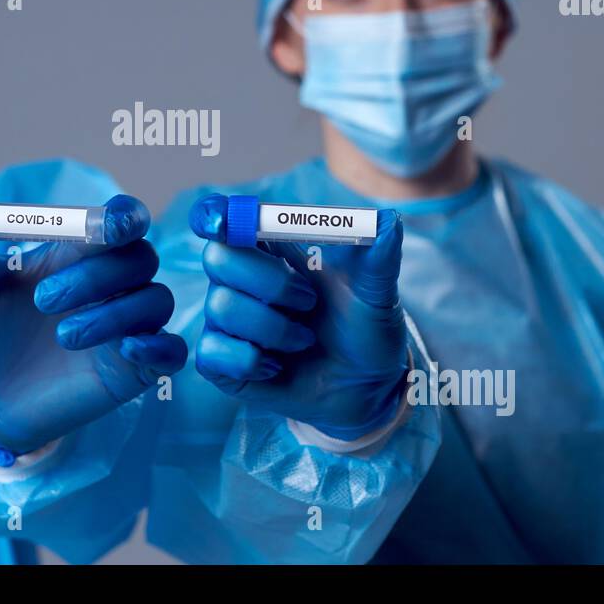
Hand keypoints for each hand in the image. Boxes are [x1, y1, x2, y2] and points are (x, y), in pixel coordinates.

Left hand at [0, 194, 186, 457]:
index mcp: (77, 253)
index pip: (120, 220)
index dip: (123, 218)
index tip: (111, 226)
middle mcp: (111, 285)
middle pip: (140, 257)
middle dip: (98, 274)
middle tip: (44, 300)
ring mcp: (127, 326)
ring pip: (156, 300)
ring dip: (115, 313)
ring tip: (63, 338)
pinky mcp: (135, 369)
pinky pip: (172, 351)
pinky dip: (159, 346)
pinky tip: (125, 350)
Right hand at [188, 193, 409, 440]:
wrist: (364, 389)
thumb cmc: (364, 330)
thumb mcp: (377, 294)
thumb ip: (379, 258)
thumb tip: (390, 222)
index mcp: (274, 248)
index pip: (229, 218)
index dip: (217, 214)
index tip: (221, 222)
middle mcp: (243, 279)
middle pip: (218, 257)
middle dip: (269, 281)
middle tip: (309, 301)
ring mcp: (229, 320)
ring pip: (221, 306)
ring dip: (273, 328)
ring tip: (305, 340)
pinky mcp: (221, 360)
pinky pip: (213, 351)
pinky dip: (251, 361)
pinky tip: (276, 367)